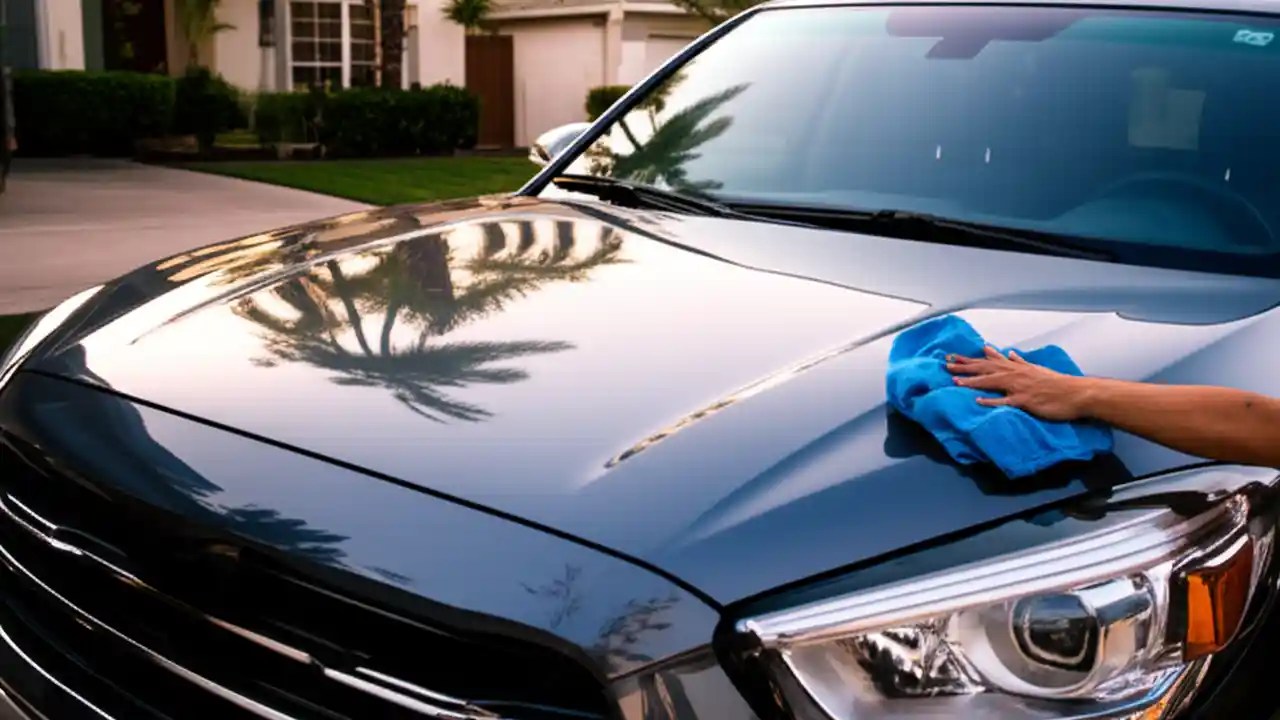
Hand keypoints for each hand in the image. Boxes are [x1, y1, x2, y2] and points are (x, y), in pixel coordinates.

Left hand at [946, 346, 1091, 420]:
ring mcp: (1020, 387)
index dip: (971, 359)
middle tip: (946, 364)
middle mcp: (1016, 374)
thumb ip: (1021, 362)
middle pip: (986, 369)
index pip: (989, 361)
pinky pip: (1006, 401)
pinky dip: (992, 401)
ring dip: (973, 381)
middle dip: (965, 367)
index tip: (954, 356)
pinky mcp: (1025, 400)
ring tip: (955, 381)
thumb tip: (1010, 353)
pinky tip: (978, 401)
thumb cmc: (1057, 383)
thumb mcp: (1037, 368)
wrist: (1076, 393)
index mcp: (1017, 367)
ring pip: (992, 382)